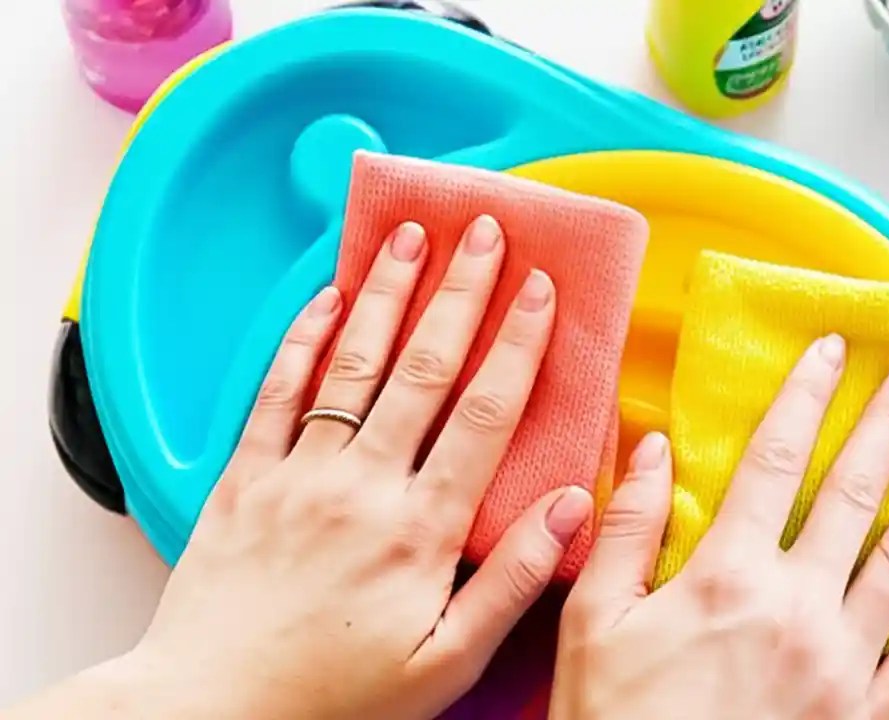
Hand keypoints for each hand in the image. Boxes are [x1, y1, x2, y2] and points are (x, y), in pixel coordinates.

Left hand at [106, 218, 589, 719]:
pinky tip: (326, 297)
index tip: (541, 290)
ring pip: (352, 363)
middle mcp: (361, 484)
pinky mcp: (245, 477)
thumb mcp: (445, 663)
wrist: (211, 711)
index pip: (483, 413)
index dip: (517, 344)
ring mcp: (298, 474)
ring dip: (386, 292)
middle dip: (460, 291)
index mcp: (420, 528)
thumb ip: (514, 582)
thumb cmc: (333, 697)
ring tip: (410, 234)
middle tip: (487, 232)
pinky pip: (276, 392)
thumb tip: (570, 509)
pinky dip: (302, 338)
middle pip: (423, 368)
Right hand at [550, 335, 888, 719]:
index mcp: (727, 576)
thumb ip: (627, 532)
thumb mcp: (593, 626)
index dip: (805, 397)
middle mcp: (797, 606)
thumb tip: (652, 450)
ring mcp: (843, 660)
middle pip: (855, 493)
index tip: (833, 349)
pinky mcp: (870, 712)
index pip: (775, 462)